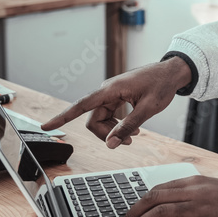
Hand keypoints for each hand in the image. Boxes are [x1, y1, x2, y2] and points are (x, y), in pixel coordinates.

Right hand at [41, 57, 190, 148]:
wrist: (171, 72)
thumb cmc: (162, 85)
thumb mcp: (148, 109)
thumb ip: (129, 126)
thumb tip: (111, 144)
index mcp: (111, 89)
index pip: (80, 105)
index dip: (62, 117)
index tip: (45, 127)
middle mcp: (107, 90)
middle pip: (94, 119)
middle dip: (107, 133)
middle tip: (128, 142)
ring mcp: (111, 94)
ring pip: (101, 119)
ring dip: (114, 130)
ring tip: (133, 136)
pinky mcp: (117, 97)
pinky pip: (109, 115)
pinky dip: (118, 124)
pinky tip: (133, 130)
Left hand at [116, 176, 217, 216]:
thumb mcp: (212, 186)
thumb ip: (191, 192)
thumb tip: (168, 203)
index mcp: (194, 181)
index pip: (157, 189)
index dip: (139, 203)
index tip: (129, 214)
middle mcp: (193, 193)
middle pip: (153, 200)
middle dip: (131, 215)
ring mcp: (199, 210)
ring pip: (158, 216)